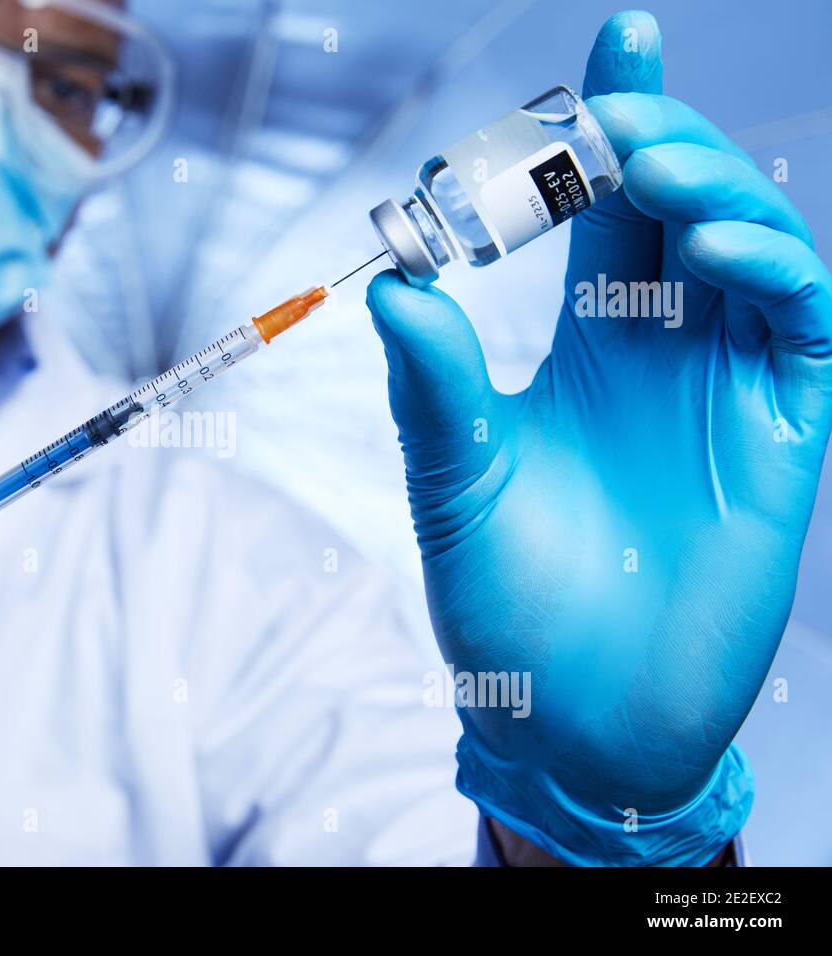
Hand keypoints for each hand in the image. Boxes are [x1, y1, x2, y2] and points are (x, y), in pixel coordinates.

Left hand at [366, 11, 830, 863]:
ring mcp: (726, 386)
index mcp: (586, 346)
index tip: (608, 43)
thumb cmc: (506, 605)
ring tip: (655, 169)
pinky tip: (717, 253)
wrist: (569, 722)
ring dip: (714, 190)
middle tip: (612, 102)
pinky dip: (773, 272)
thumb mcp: (453, 483)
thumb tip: (390, 284)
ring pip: (752, 245)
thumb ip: (431, 389)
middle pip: (681, 203)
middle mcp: (662, 350)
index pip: (606, 208)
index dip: (612, 123)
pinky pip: (803, 324)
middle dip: (659, 134)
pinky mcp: (779, 432)